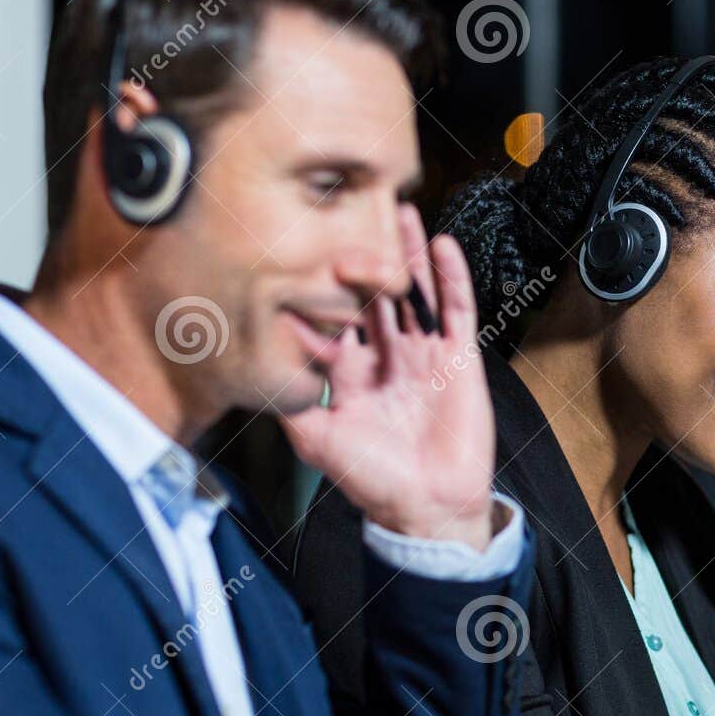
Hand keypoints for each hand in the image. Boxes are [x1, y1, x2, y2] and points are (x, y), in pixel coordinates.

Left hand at [281, 207, 495, 549]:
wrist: (427, 506)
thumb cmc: (372, 479)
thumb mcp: (314, 439)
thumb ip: (288, 399)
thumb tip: (254, 361)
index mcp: (350, 370)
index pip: (333, 315)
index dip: (321, 284)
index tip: (303, 247)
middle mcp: (386, 356)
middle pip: (374, 293)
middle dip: (363, 256)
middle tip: (349, 216)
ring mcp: (424, 354)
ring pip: (414, 291)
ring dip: (407, 252)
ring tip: (398, 209)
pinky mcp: (459, 357)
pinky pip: (456, 309)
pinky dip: (451, 277)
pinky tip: (442, 244)